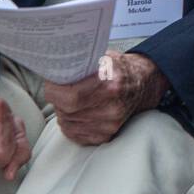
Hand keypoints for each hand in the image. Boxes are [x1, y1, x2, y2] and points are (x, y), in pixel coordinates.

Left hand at [43, 50, 167, 145]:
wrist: (141, 84)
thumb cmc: (118, 69)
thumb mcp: (103, 58)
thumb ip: (82, 63)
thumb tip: (55, 67)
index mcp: (110, 85)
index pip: (71, 96)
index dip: (55, 90)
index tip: (52, 83)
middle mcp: (112, 108)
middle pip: (66, 110)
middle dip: (57, 100)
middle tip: (59, 89)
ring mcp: (109, 124)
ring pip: (67, 123)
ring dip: (63, 112)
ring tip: (71, 99)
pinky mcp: (106, 135)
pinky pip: (74, 134)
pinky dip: (69, 123)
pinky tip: (76, 112)